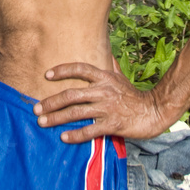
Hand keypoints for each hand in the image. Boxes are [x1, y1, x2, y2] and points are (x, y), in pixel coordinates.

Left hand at [32, 62, 167, 142]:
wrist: (153, 111)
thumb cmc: (133, 94)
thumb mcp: (120, 76)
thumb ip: (109, 65)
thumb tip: (104, 53)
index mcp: (104, 77)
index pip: (80, 69)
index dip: (62, 70)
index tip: (47, 75)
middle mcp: (103, 90)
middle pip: (71, 94)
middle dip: (51, 101)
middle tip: (36, 108)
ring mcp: (107, 108)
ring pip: (76, 112)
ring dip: (57, 118)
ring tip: (42, 122)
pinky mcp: (112, 125)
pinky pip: (89, 130)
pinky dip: (75, 134)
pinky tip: (63, 137)